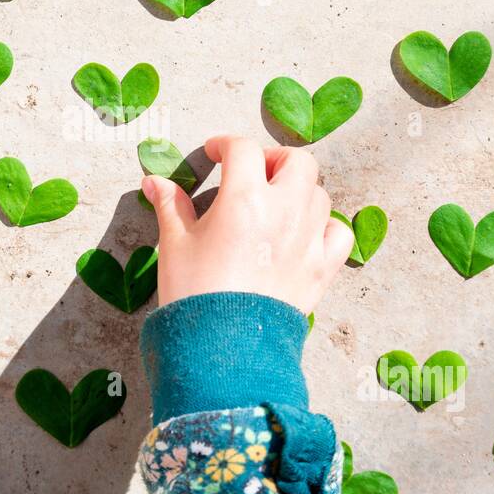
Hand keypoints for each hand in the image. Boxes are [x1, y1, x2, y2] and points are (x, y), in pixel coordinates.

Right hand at [141, 134, 353, 312]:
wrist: (222, 348)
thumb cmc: (194, 294)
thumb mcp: (175, 244)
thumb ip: (170, 205)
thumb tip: (154, 181)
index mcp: (245, 199)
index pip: (243, 149)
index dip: (225, 144)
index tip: (214, 153)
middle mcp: (284, 212)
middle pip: (297, 161)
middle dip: (273, 159)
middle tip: (251, 172)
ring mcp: (309, 240)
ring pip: (319, 194)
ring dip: (297, 190)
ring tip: (273, 204)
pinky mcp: (322, 268)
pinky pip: (339, 233)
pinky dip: (326, 226)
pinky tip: (305, 233)